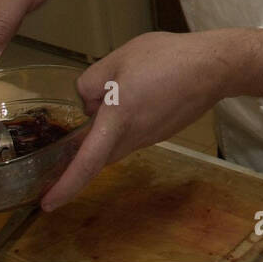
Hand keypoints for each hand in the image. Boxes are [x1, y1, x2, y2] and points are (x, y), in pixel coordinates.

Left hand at [39, 29, 236, 211]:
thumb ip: (92, 81)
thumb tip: (89, 102)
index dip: (66, 185)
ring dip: (101, 142)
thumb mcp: (119, 58)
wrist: (215, 67)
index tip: (47, 204)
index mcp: (118, 119)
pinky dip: (120, 130)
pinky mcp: (163, 130)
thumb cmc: (169, 58)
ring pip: (117, 147)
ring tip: (95, 121)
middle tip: (56, 167)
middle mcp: (135, 136)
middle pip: (100, 158)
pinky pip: (133, 137)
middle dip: (78, 166)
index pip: (87, 161)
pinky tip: (127, 105)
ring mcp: (152, 136)